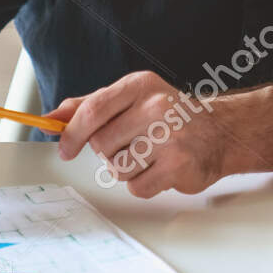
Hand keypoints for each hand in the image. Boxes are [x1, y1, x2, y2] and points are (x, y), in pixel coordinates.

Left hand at [53, 71, 272, 197]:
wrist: (222, 131)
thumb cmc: (171, 116)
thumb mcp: (131, 99)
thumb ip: (89, 107)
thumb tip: (50, 119)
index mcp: (140, 86)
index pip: (92, 110)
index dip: (72, 134)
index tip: (65, 148)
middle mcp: (156, 107)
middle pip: (102, 144)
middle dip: (110, 151)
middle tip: (133, 143)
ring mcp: (169, 136)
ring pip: (118, 168)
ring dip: (128, 169)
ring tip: (151, 155)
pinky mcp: (178, 165)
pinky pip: (137, 186)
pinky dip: (145, 183)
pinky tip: (161, 168)